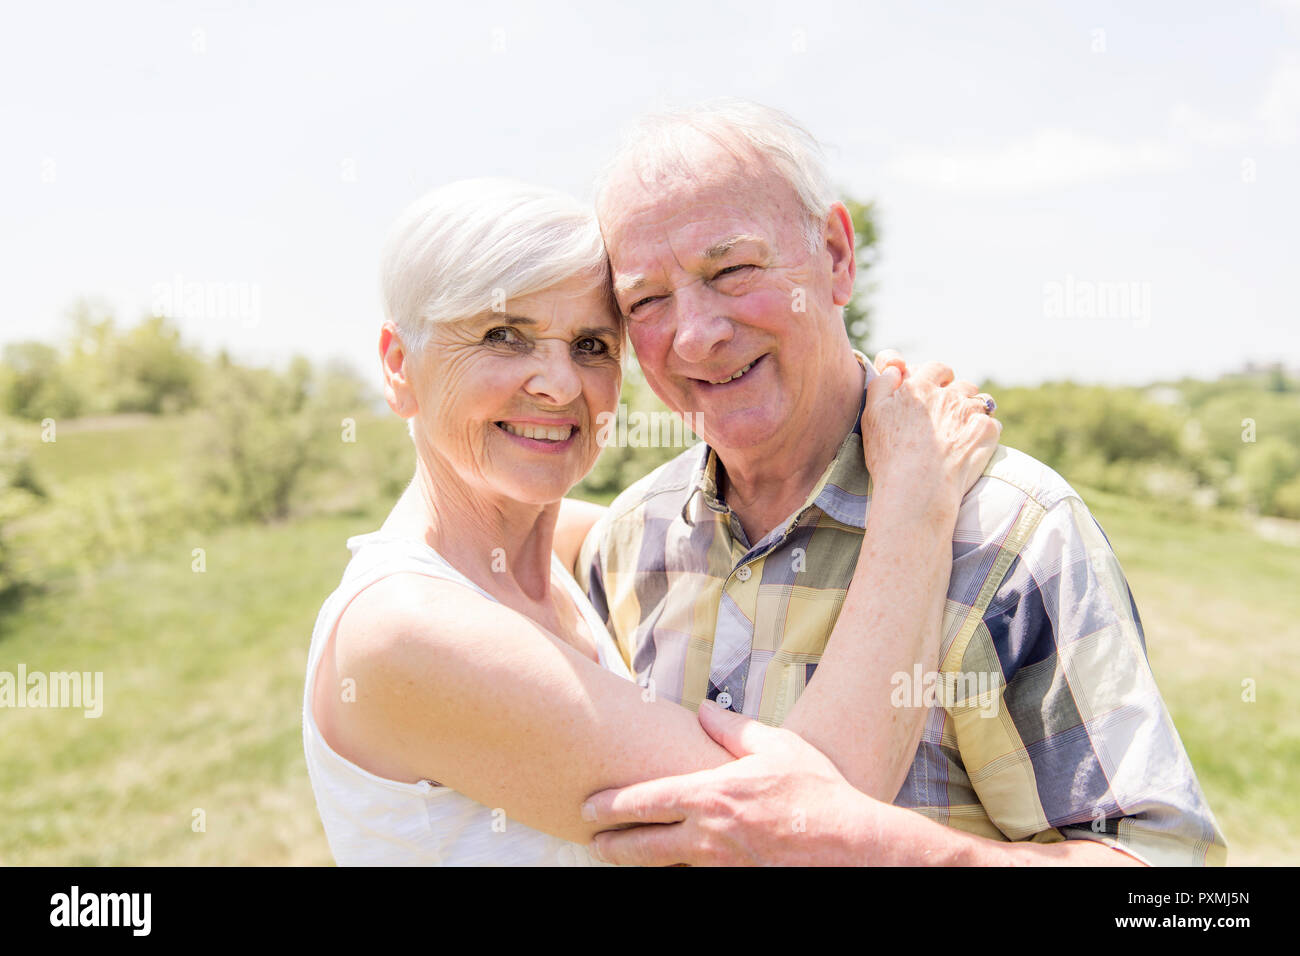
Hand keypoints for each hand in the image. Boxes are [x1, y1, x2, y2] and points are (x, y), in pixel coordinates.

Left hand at [584, 699, 881, 865]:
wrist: (852, 847)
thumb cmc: (817, 793)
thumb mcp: (777, 746)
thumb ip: (732, 728)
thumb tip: (704, 709)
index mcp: (711, 795)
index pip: (646, 800)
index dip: (612, 804)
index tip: (587, 806)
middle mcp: (708, 835)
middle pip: (643, 844)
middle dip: (612, 843)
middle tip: (593, 838)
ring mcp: (720, 866)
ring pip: (665, 866)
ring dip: (640, 861)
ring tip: (621, 854)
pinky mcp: (735, 882)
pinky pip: (696, 877)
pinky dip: (679, 871)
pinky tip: (673, 865)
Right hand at [862, 355, 1000, 504]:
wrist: (916, 488)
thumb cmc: (888, 456)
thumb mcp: (871, 415)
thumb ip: (881, 384)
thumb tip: (896, 369)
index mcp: (918, 387)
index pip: (935, 368)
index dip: (937, 376)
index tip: (936, 387)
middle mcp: (946, 394)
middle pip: (961, 384)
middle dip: (958, 394)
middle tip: (948, 414)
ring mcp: (968, 411)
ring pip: (979, 401)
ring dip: (973, 411)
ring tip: (961, 431)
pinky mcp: (985, 431)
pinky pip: (992, 423)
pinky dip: (984, 432)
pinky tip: (972, 446)